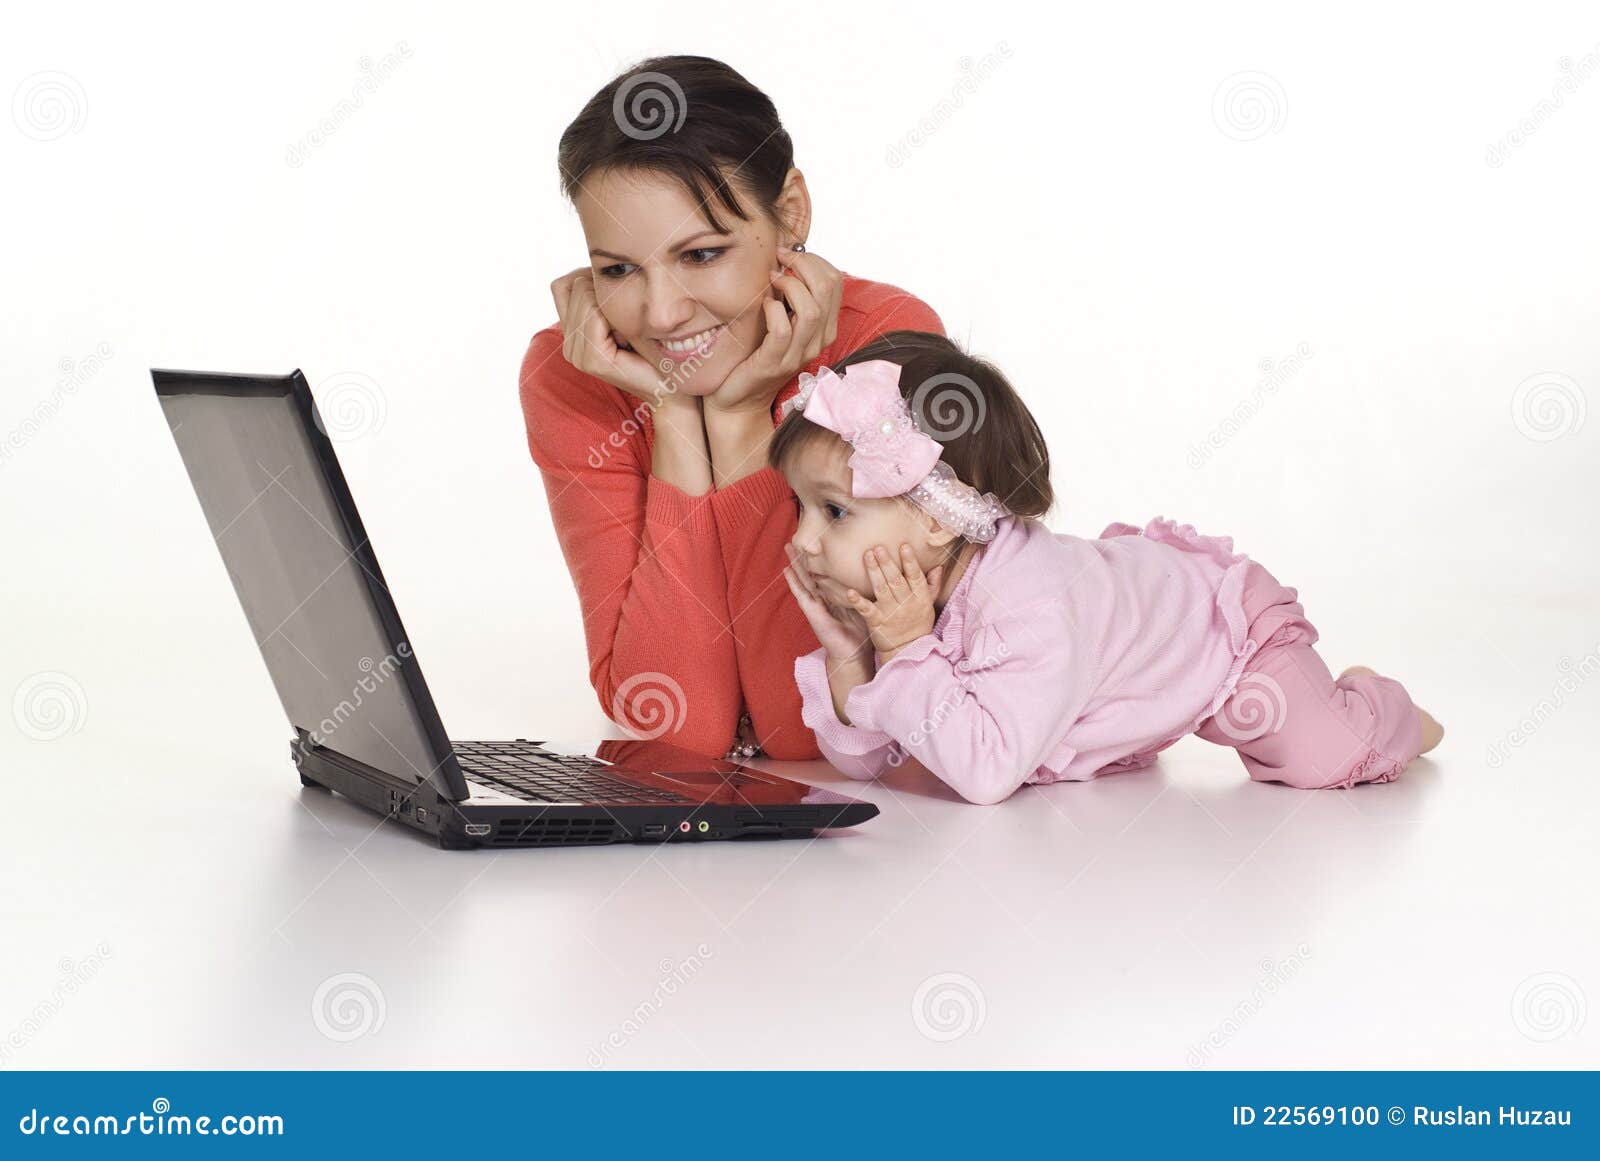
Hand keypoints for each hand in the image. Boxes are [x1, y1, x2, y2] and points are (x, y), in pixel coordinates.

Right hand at [550, 267, 673, 404]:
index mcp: (570, 330)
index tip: (622, 300)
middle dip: (606, 292)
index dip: (593, 280)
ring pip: (585, 295)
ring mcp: (576, 354)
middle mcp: (568, 343)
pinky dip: (616, 316)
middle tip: (629, 322)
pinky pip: (595, 313)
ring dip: (614, 305)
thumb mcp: (624, 308)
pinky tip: (630, 337)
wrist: (673, 382)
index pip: (563, 283)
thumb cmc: (655, 344)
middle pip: (575, 285)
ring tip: (630, 331)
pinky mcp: (590, 360)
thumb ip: (602, 288)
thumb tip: (596, 258)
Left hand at [704, 247, 842, 415]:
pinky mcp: (773, 364)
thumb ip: (790, 296)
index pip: (835, 282)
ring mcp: (797, 355)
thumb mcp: (781, 321)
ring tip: (771, 279)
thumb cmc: (756, 353)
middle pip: (826, 290)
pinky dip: (773, 310)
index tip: (788, 254)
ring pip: (810, 310)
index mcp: (824, 328)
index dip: (813, 260)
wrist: (739, 399)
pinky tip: (764, 304)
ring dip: (789, 285)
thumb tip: (786, 256)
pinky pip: (782, 330)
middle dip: (803, 265)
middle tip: (779, 259)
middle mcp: (816, 342)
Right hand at [782, 542, 870, 664]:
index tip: (820, 540)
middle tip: (798, 536)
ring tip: (788, 547)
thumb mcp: (864, 604)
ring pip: (803, 579)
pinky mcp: (812, 612)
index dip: (822, 557)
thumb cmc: (860, 631)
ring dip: (795, 563)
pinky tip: (786, 571)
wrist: (852, 653)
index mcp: (835, 594)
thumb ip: (865, 589)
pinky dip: (793, 582)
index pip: (827, 572)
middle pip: (812, 572)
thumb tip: (879, 569)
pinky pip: (801, 594)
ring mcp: (816, 604)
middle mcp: (823, 597)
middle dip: (805, 555)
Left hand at [843, 544, 943, 660]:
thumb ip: (933, 584)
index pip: (916, 576)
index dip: (910, 562)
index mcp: (920, 597)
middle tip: (879, 547)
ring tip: (868, 556)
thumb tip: (938, 566)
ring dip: (874, 572)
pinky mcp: (876, 622)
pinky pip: (867, 610)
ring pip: (882, 590)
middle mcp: (906, 604)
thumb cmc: (918, 623)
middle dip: (887, 563)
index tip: (904, 546)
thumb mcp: (929, 604)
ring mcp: (890, 613)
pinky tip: (851, 592)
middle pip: (896, 580)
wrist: (907, 649)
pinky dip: (858, 601)